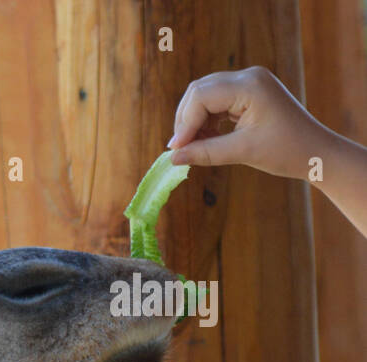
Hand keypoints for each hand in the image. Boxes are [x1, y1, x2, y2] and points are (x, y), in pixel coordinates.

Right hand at [167, 67, 331, 179]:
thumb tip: (172, 158)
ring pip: (204, 95)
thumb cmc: (286, 151)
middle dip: (186, 120)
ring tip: (195, 145)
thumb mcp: (242, 152)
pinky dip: (205, 119)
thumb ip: (204, 152)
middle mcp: (248, 76)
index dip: (185, 123)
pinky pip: (215, 100)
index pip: (202, 96)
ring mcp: (248, 81)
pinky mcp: (248, 91)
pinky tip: (207, 138)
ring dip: (194, 120)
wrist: (315, 150)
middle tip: (181, 149)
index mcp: (250, 86)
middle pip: (199, 91)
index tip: (176, 150)